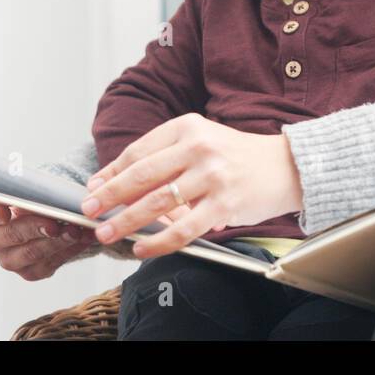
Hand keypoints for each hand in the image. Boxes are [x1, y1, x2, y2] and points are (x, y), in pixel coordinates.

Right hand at [0, 198, 97, 280]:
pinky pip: (50, 262)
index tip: (4, 212)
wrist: (43, 213)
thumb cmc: (30, 195)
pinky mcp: (30, 272)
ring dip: (57, 240)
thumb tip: (39, 195)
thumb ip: (26, 189)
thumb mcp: (24, 186)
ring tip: (76, 230)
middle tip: (54, 223)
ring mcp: (8, 260)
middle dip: (35, 227)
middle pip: (12, 235)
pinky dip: (69, 249)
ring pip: (33, 252)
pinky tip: (83, 238)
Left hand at [80, 113, 303, 258]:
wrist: (285, 166)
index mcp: (187, 126)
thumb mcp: (200, 141)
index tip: (92, 189)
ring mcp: (212, 175)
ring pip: (158, 203)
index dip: (111, 173)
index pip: (138, 152)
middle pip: (141, 175)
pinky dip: (158, 242)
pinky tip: (142, 249)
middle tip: (88, 212)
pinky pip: (183, 229)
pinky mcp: (224, 203)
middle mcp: (198, 147)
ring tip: (107, 234)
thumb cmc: (235, 156)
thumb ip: (163, 157)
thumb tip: (115, 182)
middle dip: (109, 197)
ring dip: (126, 222)